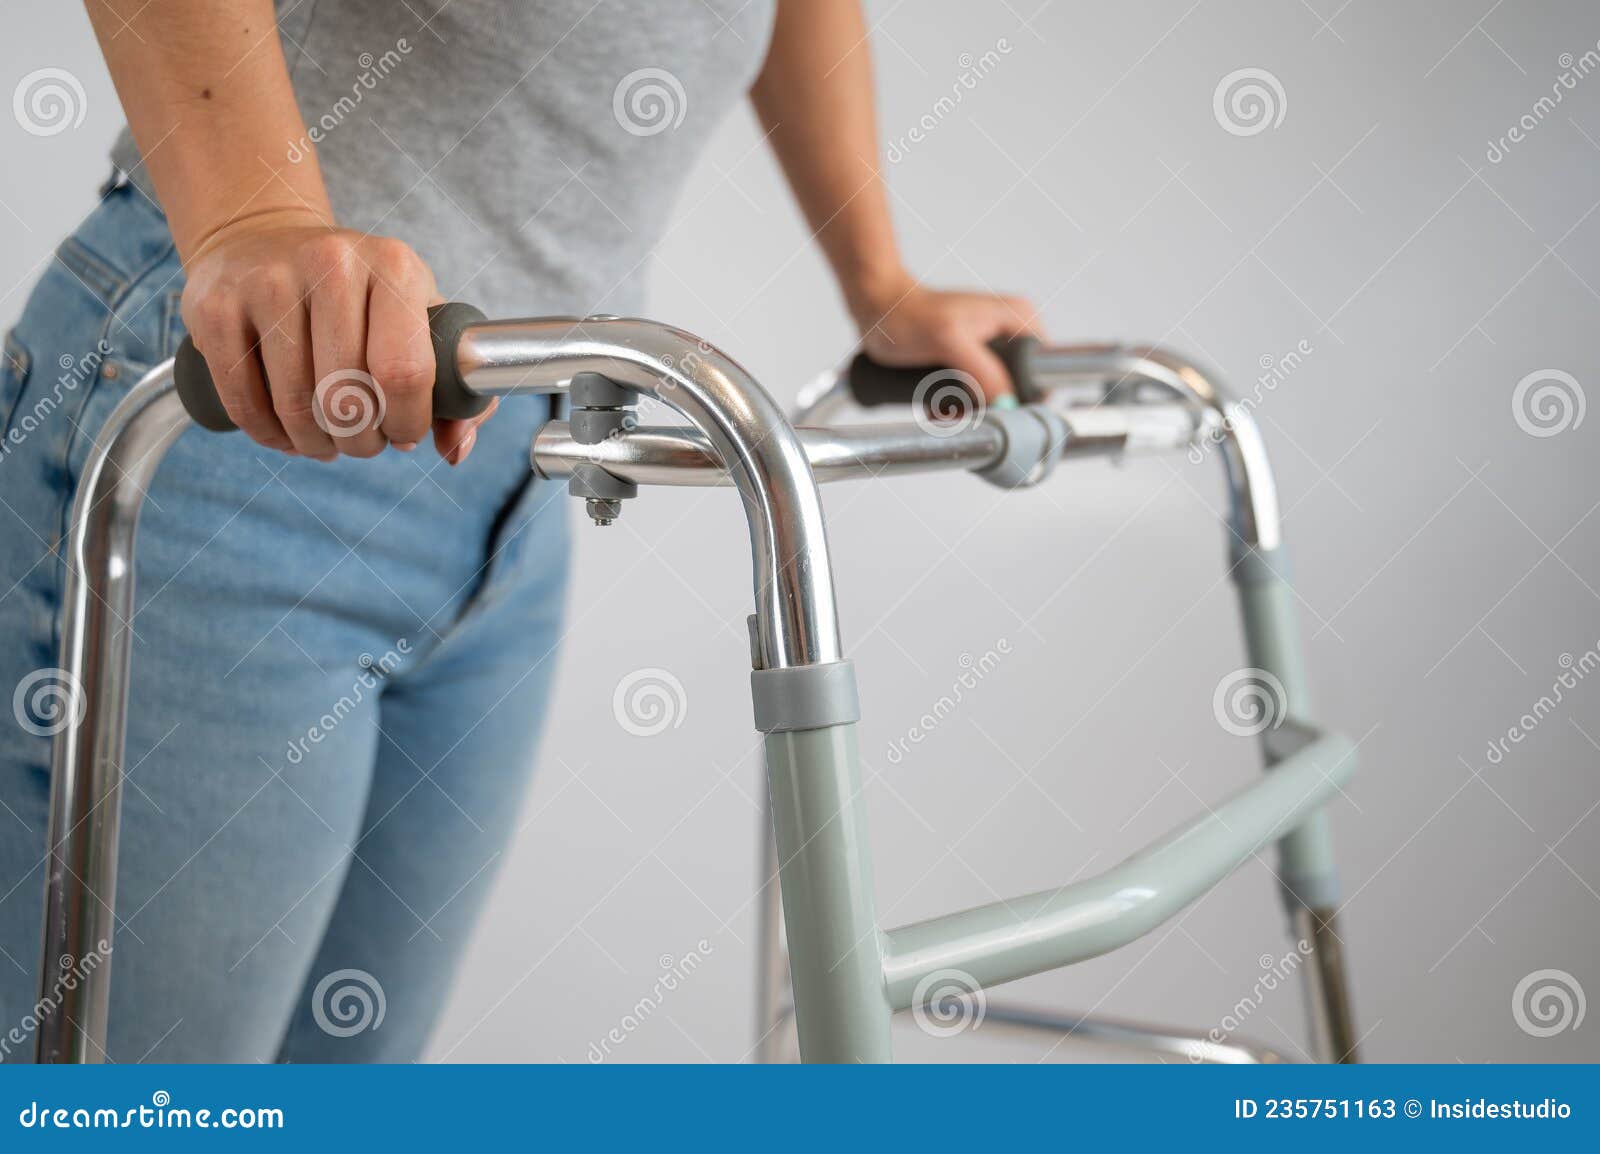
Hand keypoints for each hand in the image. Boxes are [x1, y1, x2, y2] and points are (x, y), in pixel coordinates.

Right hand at [181, 211, 490, 463]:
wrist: (262, 237)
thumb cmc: (358, 295)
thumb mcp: (417, 319)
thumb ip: (453, 390)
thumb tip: (454, 452)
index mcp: (394, 267)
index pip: (404, 372)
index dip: (405, 422)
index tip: (402, 433)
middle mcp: (332, 263)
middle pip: (347, 397)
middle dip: (359, 441)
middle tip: (360, 440)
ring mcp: (267, 281)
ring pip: (295, 407)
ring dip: (314, 444)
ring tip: (325, 439)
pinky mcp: (215, 306)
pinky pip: (244, 401)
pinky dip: (268, 435)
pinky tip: (285, 433)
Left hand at [853, 274, 1042, 402]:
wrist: (877, 308)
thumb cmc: (907, 315)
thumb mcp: (949, 342)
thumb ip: (984, 372)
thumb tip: (1009, 405)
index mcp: (1019, 319)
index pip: (1043, 371)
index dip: (1024, 398)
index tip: (992, 412)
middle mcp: (1011, 334)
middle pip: (1017, 390)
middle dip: (988, 409)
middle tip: (956, 413)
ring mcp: (991, 351)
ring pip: (994, 398)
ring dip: (968, 412)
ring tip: (939, 409)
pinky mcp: (970, 364)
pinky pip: (974, 396)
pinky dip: (956, 408)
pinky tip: (935, 407)